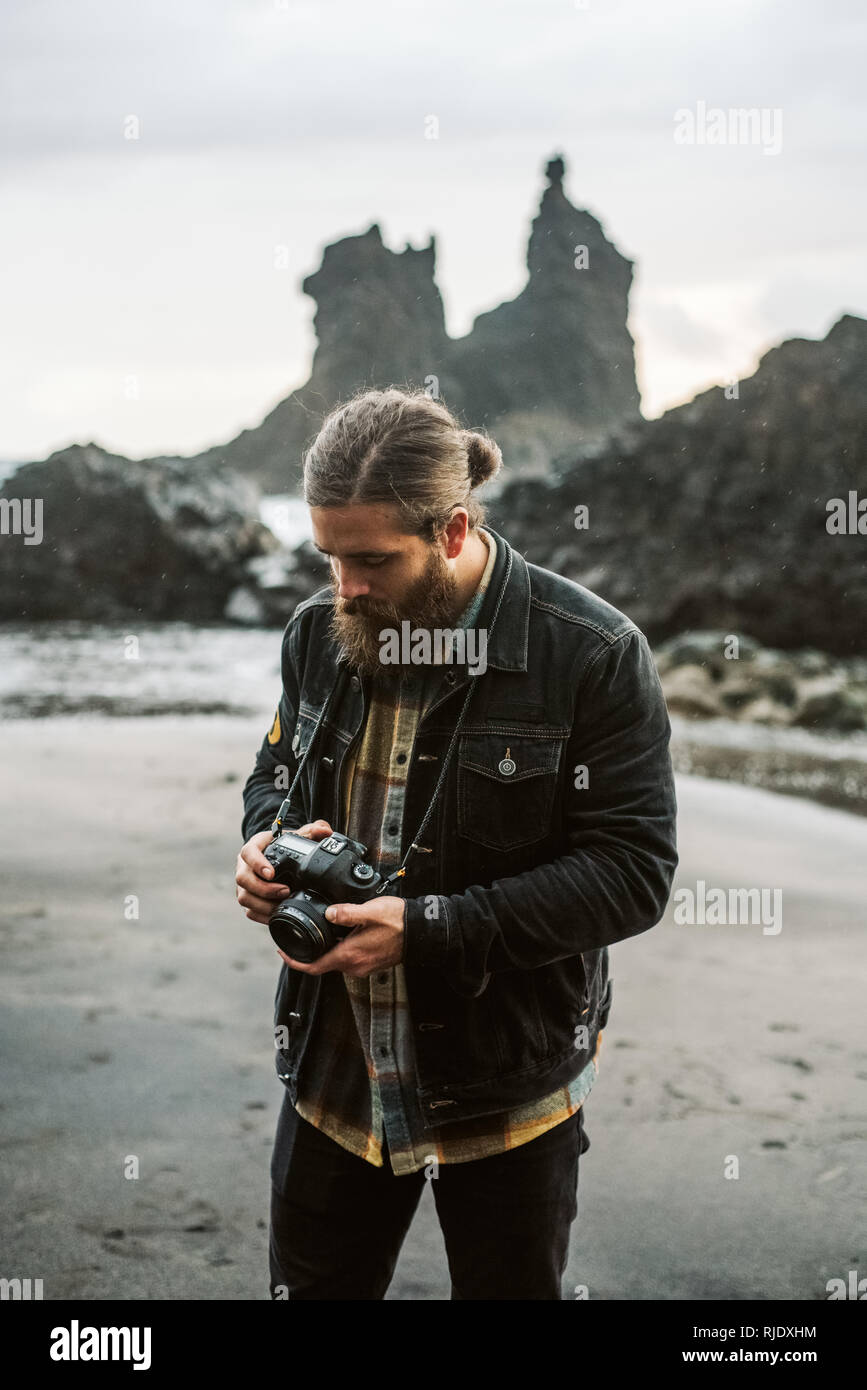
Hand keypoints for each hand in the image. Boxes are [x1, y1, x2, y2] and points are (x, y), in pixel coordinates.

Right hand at [235, 818, 333, 924]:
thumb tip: (326, 831)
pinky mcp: (248, 899)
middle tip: (285, 890)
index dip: (257, 864)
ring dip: (264, 904)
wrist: (274, 856)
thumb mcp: (295, 835)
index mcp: (253, 848)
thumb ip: (311, 830)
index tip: (271, 873)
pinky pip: (249, 911)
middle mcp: (244, 866)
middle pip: (243, 879)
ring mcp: (244, 885)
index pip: (248, 853)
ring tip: (283, 905)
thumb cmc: (282, 845)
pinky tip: (278, 914)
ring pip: (244, 897)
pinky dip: (263, 915)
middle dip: (264, 889)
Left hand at [276, 895, 406, 976]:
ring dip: (325, 949)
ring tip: (319, 930)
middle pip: (322, 964)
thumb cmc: (398, 921)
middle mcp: (354, 966)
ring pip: (335, 961)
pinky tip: (341, 934)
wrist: (422, 932)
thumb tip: (329, 913)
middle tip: (298, 934)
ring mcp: (363, 967)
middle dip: (308, 952)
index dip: (294, 961)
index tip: (282, 952)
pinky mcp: (370, 963)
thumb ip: (347, 913)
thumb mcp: (371, 911)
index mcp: (350, 955)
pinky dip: (339, 949)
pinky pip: (348, 959)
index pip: (313, 966)